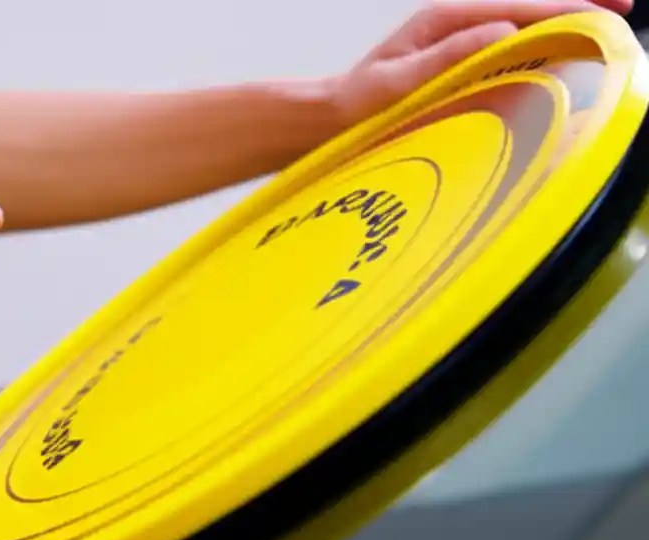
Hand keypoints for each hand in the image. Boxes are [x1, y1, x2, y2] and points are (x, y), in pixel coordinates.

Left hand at [331, 0, 633, 126]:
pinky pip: (509, 49)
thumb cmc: (357, 106)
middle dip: (576, 10)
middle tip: (621, 17)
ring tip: (603, 35)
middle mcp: (455, 23)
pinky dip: (539, 49)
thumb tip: (503, 30)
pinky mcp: (459, 62)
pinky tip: (562, 57)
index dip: (567, 7)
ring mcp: (458, 41)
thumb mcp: (398, 83)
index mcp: (444, 20)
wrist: (329, 119)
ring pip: (522, 26)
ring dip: (562, 28)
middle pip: (528, 9)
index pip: (519, 6)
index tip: (608, 11)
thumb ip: (448, 57)